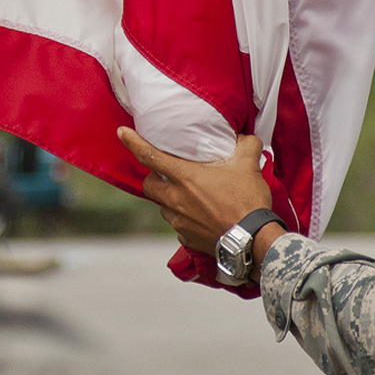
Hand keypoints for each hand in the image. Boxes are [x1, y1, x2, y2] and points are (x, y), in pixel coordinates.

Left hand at [119, 129, 280, 260]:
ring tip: (186, 195)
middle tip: (165, 172)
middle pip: (149, 185)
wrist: (252, 241)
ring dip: (168, 199)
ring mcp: (179, 221)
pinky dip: (183, 219)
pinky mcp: (186, 239)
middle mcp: (176, 199)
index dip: (132, 142)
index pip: (149, 156)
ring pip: (162, 207)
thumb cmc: (247, 201)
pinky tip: (199, 217)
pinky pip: (177, 226)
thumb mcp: (248, 165)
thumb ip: (245, 145)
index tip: (122, 133)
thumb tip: (243, 137)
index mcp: (185, 177)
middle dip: (152, 177)